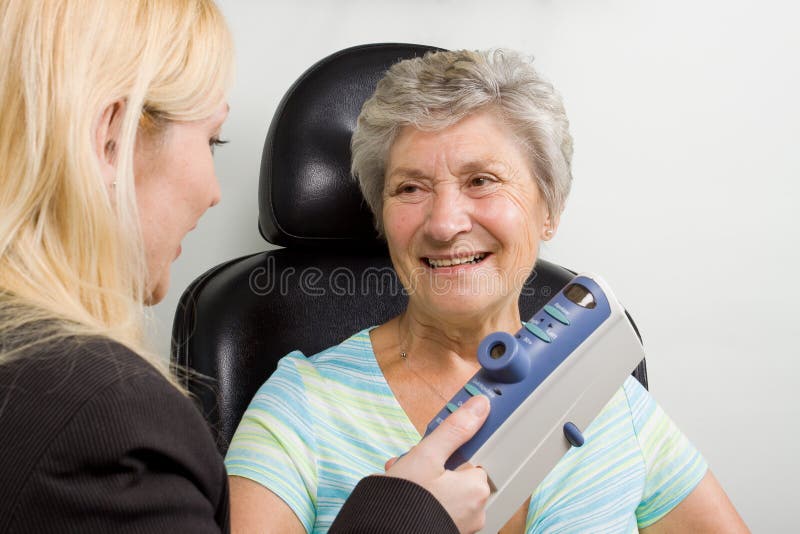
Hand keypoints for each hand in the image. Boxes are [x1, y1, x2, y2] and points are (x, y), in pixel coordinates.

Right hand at [384, 395, 491, 533]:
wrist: (381, 533)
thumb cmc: (406, 500)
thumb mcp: (427, 455)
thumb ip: (455, 429)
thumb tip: (480, 406)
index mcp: (477, 489)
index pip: (471, 457)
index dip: (448, 449)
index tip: (432, 448)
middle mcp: (475, 511)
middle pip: (454, 473)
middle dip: (429, 463)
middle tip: (409, 462)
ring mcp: (460, 524)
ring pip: (443, 489)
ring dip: (421, 478)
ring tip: (398, 477)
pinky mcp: (444, 531)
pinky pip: (436, 506)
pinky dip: (421, 497)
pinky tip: (400, 492)